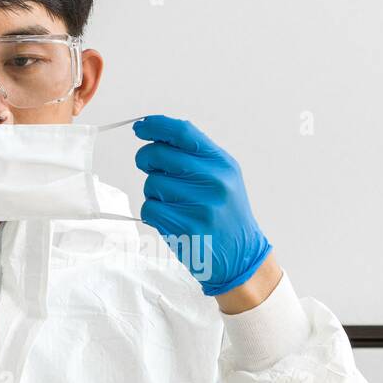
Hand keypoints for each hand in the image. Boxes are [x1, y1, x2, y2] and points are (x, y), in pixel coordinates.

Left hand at [133, 115, 271, 295]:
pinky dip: (153, 213)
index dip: (156, 125)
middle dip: (146, 159)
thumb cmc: (225, 215)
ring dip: (153, 193)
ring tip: (172, 203)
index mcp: (222, 164)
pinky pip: (150, 209)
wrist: (241, 257)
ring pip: (152, 183)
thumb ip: (196, 156)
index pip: (183, 133)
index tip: (140, 127)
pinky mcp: (187, 227)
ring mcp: (201, 205)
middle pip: (160, 155)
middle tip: (148, 167)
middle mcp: (214, 181)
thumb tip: (156, 136)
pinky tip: (170, 219)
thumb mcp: (223, 178)